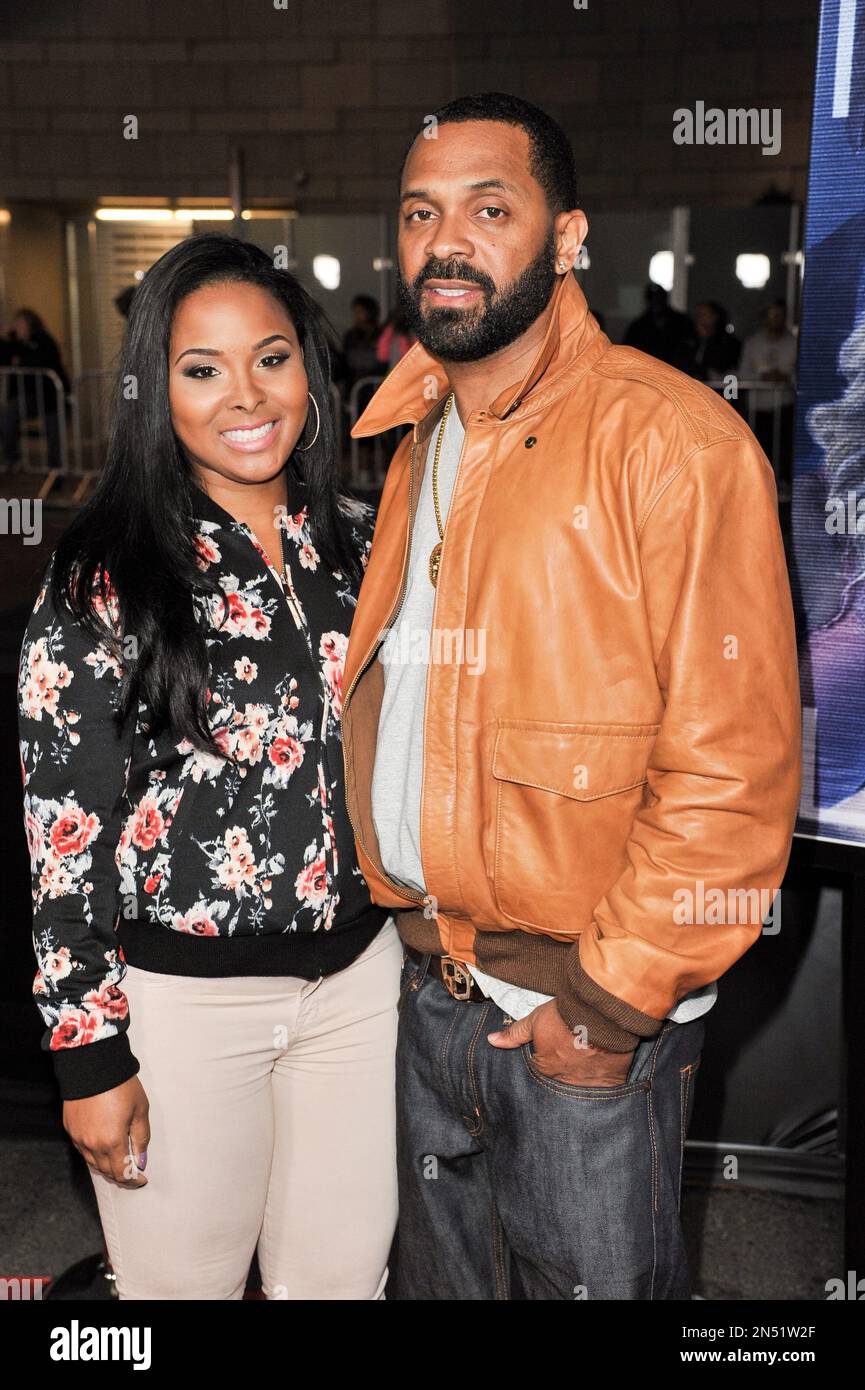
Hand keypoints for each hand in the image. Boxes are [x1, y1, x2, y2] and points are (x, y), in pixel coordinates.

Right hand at [63, 1075, 150, 1186]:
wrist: (93, 1065)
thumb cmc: (121, 1085)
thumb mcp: (140, 1110)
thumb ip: (141, 1138)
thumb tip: (141, 1161)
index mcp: (112, 1141)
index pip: (122, 1173)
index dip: (133, 1180)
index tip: (141, 1179)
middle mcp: (92, 1144)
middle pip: (106, 1171)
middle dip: (120, 1174)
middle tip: (132, 1171)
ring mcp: (79, 1137)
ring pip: (93, 1162)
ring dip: (106, 1165)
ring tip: (119, 1160)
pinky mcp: (70, 1128)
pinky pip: (82, 1149)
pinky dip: (94, 1153)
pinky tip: (103, 1146)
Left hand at [487, 999, 635, 1085]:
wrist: (602, 1014)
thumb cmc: (567, 1016)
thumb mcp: (536, 1020)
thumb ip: (515, 1033)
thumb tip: (492, 1041)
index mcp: (544, 1069)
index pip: (541, 1070)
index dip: (549, 1057)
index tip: (557, 1048)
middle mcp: (564, 1082)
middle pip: (561, 1080)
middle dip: (565, 1071)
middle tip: (573, 1055)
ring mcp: (588, 1085)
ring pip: (582, 1086)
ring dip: (583, 1077)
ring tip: (588, 1061)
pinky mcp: (611, 1083)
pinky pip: (605, 1087)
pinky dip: (603, 1080)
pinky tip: (604, 1068)